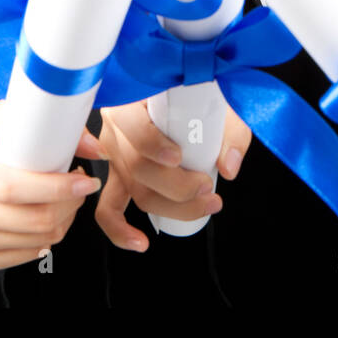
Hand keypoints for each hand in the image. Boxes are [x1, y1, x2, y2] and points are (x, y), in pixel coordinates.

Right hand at [0, 101, 103, 271]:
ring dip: (63, 219)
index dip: (54, 188)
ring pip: (35, 240)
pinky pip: (27, 254)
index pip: (10, 188)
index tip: (85, 180)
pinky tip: (45, 213)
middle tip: (81, 185)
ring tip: (64, 196)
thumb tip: (96, 149)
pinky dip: (47, 236)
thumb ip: (45, 125)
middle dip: (69, 204)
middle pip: (28, 220)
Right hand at [93, 102, 251, 251]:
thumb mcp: (216, 99)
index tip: (178, 157)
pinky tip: (140, 243)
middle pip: (138, 167)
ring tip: (207, 204)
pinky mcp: (119, 177)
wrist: (182, 94)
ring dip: (173, 207)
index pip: (130, 124)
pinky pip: (109, 209)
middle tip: (208, 185)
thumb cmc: (194, 93)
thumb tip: (228, 166)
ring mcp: (115, 157)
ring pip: (137, 191)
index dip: (152, 145)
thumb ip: (228, 129)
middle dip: (177, 185)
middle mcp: (116, 130)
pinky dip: (120, 230)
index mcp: (129, 100)